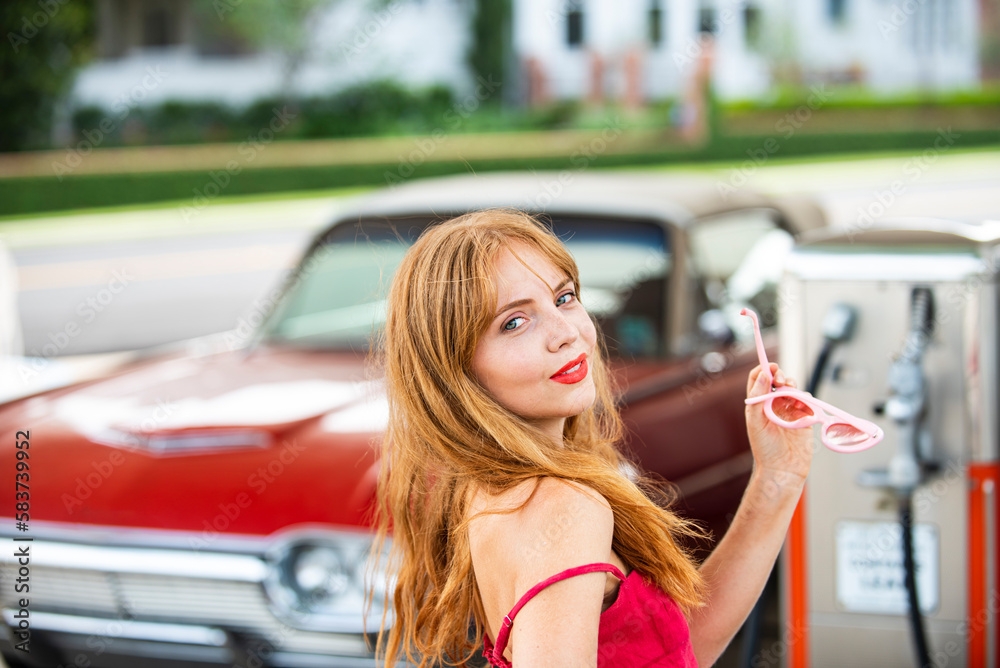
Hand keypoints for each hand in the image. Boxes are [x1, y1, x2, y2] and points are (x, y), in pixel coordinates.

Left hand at [744, 363, 812, 483]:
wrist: (783, 470)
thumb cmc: (765, 449)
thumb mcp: (756, 421)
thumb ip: (759, 396)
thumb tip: (764, 375)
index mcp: (758, 405)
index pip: (759, 379)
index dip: (764, 369)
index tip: (771, 367)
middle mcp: (773, 406)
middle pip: (778, 380)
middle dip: (781, 375)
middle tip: (782, 380)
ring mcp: (789, 411)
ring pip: (793, 388)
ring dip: (794, 386)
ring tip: (792, 393)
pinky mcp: (804, 418)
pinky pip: (807, 401)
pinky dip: (806, 399)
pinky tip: (803, 406)